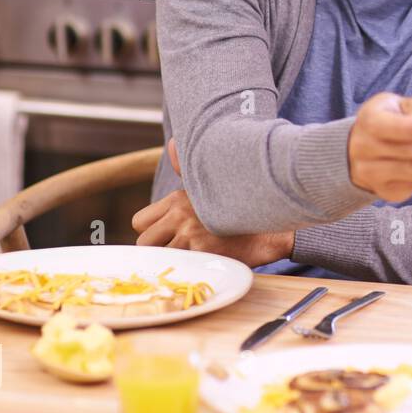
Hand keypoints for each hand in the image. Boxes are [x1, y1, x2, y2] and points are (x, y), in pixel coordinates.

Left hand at [132, 138, 294, 266]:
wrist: (272, 231)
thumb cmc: (242, 210)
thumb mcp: (213, 185)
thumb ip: (187, 170)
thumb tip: (171, 144)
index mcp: (178, 198)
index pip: (139, 220)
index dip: (150, 231)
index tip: (166, 237)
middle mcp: (180, 214)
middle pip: (144, 241)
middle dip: (156, 249)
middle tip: (175, 251)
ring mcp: (191, 234)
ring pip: (158, 256)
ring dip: (170, 260)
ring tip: (187, 259)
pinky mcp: (202, 252)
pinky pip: (178, 266)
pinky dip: (185, 269)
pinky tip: (199, 265)